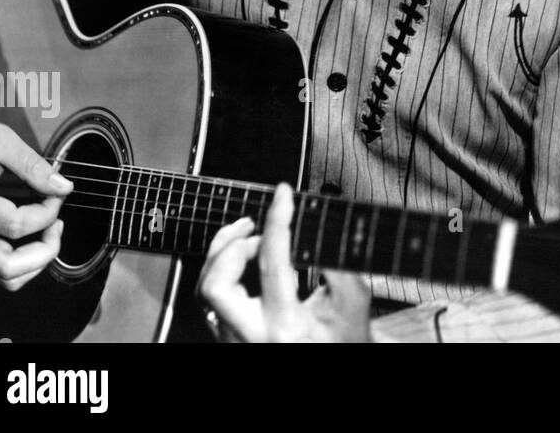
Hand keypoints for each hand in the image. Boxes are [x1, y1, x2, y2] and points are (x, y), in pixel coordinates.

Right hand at [0, 122, 70, 289]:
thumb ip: (31, 164)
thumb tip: (62, 187)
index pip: (15, 225)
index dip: (47, 212)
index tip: (57, 193)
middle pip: (7, 268)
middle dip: (45, 251)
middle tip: (57, 225)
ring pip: (1, 277)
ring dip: (34, 261)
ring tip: (48, 231)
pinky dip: (21, 260)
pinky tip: (31, 234)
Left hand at [197, 182, 370, 342]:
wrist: (336, 363)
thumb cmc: (345, 337)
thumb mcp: (354, 301)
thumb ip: (339, 263)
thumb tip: (318, 227)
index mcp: (286, 325)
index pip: (272, 261)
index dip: (278, 219)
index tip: (283, 195)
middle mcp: (252, 335)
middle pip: (216, 285)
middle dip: (231, 245)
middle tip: (254, 228)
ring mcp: (234, 340)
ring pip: (205, 291)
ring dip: (223, 254)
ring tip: (249, 237)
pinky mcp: (227, 338)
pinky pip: (210, 299)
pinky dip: (222, 270)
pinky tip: (243, 259)